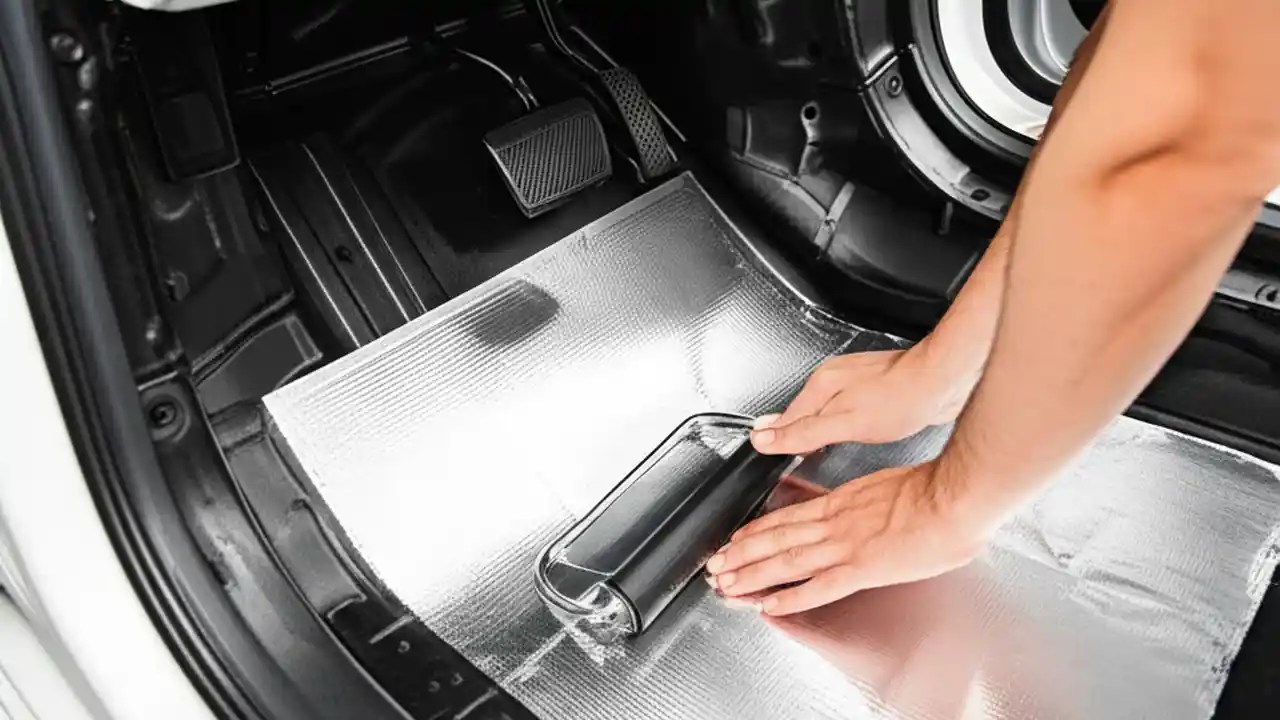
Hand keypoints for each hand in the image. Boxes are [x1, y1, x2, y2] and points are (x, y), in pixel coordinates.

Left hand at [704, 463, 985, 615]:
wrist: (952, 498)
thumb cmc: (935, 492)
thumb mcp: (889, 486)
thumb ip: (870, 500)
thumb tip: (869, 504)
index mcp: (843, 502)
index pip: (789, 516)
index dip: (758, 529)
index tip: (738, 537)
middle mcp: (836, 522)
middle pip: (777, 537)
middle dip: (742, 553)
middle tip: (716, 564)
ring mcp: (845, 545)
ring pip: (786, 560)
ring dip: (752, 572)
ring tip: (727, 582)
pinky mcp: (861, 568)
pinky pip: (817, 586)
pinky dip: (790, 596)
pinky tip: (770, 605)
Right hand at [751, 348, 973, 454]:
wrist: (943, 382)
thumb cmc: (901, 398)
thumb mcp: (843, 423)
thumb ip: (802, 432)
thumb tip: (764, 437)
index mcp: (821, 385)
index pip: (785, 418)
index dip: (778, 440)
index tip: (769, 454)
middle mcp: (834, 379)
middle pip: (803, 412)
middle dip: (797, 434)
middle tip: (791, 456)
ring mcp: (855, 382)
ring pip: (826, 409)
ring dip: (820, 428)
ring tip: (816, 448)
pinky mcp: (874, 388)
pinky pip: (848, 409)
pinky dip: (844, 423)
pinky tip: (853, 433)